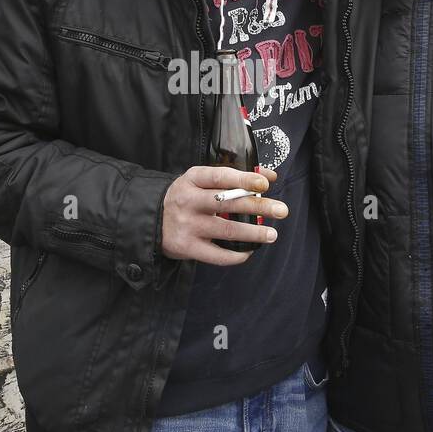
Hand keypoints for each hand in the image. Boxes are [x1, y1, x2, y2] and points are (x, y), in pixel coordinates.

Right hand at [161, 165, 284, 265]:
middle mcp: (188, 201)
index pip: (220, 176)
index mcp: (192, 179)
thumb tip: (269, 177)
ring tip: (272, 234)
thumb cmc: (186, 197)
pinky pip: (216, 255)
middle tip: (281, 210)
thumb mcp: (201, 181)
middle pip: (227, 203)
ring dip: (253, 233)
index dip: (243, 179)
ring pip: (226, 230)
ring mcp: (187, 225)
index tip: (264, 184)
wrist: (151, 219)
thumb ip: (233, 177)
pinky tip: (248, 252)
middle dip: (258, 206)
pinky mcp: (186, 246)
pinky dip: (236, 255)